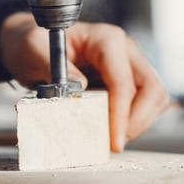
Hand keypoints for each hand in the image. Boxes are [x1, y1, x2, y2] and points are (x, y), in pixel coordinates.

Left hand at [0, 12, 168, 152]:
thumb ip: (53, 66)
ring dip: (137, 124)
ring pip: (153, 99)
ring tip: (110, 138)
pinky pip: (142, 106)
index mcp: (105, 39)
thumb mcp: (34, 49)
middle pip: (151, 89)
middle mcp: (123, 51)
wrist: (31, 42)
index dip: (122, 113)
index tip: (114, 141)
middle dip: (138, 121)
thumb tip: (79, 89)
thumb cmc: (33, 42)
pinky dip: (132, 122)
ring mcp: (127, 66)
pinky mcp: (125, 82)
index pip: (123, 79)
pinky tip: (110, 130)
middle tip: (115, 143)